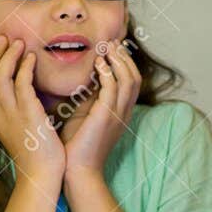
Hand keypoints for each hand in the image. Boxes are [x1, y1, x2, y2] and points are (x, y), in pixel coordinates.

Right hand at [0, 35, 64, 184]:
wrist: (43, 176)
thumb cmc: (38, 156)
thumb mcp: (21, 131)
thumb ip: (18, 112)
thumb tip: (25, 95)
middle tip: (4, 38)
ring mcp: (10, 116)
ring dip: (8, 56)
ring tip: (19, 42)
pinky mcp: (27, 116)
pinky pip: (21, 85)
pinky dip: (24, 68)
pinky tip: (32, 59)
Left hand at [60, 40, 140, 178]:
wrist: (76, 171)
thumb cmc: (75, 146)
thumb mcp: (84, 115)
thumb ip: (88, 96)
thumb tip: (83, 77)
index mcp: (120, 113)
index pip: (131, 81)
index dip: (124, 62)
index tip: (111, 47)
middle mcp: (124, 112)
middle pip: (135, 77)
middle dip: (124, 56)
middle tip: (111, 41)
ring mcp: (118, 115)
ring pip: (129, 79)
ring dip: (118, 60)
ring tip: (106, 47)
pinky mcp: (107, 117)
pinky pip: (114, 88)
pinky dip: (108, 72)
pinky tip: (98, 62)